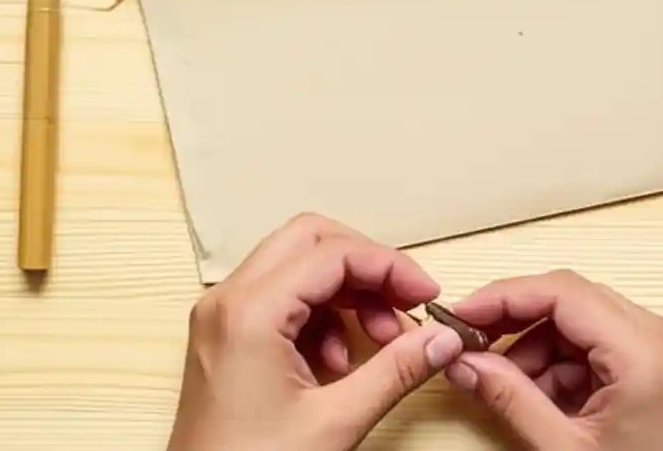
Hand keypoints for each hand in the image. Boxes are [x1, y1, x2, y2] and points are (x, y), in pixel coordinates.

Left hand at [167, 214, 465, 450]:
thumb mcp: (335, 422)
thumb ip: (394, 371)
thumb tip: (442, 338)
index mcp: (249, 313)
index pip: (333, 253)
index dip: (389, 267)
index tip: (426, 296)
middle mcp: (227, 301)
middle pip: (310, 241)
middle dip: (366, 268)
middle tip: (405, 305)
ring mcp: (221, 317)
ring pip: (296, 267)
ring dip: (346, 294)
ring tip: (380, 343)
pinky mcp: (225, 337)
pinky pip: (281, 300)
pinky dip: (321, 316)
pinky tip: (340, 362)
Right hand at [445, 270, 662, 450]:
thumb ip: (511, 400)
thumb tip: (465, 363)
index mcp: (646, 352)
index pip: (562, 292)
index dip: (504, 296)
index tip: (463, 313)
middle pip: (571, 301)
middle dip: (516, 323)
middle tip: (472, 346)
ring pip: (582, 322)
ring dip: (538, 348)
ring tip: (508, 389)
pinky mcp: (662, 365)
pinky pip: (600, 345)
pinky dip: (564, 365)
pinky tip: (541, 398)